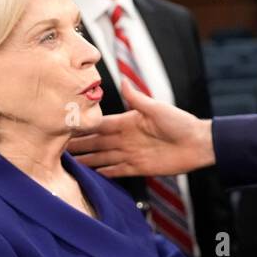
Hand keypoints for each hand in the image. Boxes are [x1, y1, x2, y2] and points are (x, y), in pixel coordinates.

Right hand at [66, 77, 213, 177]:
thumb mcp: (157, 108)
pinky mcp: (139, 168)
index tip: (64, 125)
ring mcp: (131, 154)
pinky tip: (91, 175)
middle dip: (78, 145)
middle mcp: (126, 138)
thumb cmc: (180, 122)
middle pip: (96, 143)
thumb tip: (122, 81)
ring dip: (87, 161)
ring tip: (68, 164)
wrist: (198, 143)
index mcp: (128, 122)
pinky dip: (105, 173)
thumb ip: (137, 98)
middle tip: (57, 147)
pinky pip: (117, 171)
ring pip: (103, 158)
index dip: (82, 126)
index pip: (99, 125)